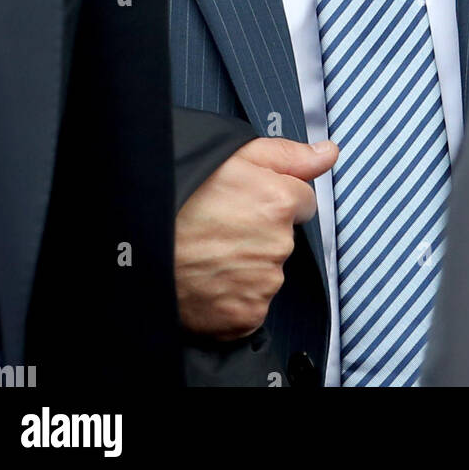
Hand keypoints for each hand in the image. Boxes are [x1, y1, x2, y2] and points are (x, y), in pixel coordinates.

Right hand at [175, 136, 338, 338]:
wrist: (140, 247)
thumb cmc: (181, 195)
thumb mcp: (236, 156)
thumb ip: (289, 155)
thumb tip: (328, 153)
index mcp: (279, 202)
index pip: (301, 202)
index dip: (274, 200)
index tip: (247, 203)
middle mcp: (277, 245)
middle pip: (283, 239)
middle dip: (260, 233)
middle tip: (220, 228)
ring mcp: (262, 284)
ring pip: (268, 273)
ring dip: (247, 267)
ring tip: (209, 253)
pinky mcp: (245, 316)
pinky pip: (251, 306)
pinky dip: (234, 298)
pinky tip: (210, 280)